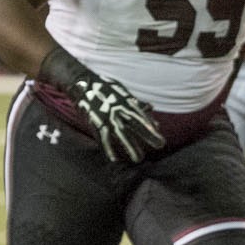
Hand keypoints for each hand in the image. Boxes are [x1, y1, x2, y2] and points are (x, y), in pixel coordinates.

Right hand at [40, 49, 164, 163]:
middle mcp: (120, 111)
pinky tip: (114, 159)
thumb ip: (137, 103)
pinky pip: (103, 138)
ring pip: (122, 135)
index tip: (160, 134)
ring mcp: (108, 118)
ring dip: (131, 147)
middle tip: (160, 145)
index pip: (142, 116)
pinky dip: (108, 149)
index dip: (151, 125)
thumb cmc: (106, 88)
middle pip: (136, 125)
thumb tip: (150, 107)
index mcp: (127, 104)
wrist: (84, 85)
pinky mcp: (96, 123)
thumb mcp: (124, 93)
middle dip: (148, 135)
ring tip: (138, 159)